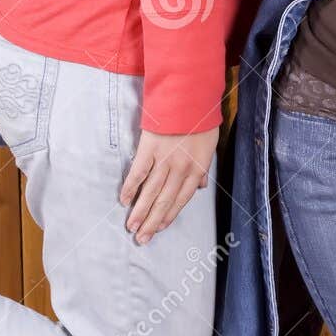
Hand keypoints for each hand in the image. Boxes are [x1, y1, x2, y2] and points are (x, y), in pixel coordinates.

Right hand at [119, 125, 218, 242]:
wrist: (190, 96)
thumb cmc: (201, 120)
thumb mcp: (210, 145)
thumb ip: (203, 169)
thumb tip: (200, 189)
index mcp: (197, 169)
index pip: (181, 200)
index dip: (169, 216)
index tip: (160, 229)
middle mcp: (181, 169)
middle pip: (164, 201)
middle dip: (152, 223)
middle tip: (141, 239)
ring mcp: (164, 160)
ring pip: (151, 192)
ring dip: (140, 212)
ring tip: (132, 227)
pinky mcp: (149, 148)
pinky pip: (138, 172)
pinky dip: (131, 187)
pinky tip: (124, 199)